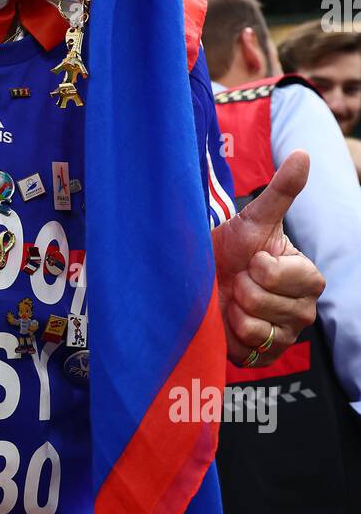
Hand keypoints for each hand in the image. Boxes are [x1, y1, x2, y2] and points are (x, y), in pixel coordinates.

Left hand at [211, 150, 324, 366]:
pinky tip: (231, 322)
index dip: (260, 266)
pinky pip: (249, 350)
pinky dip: (232, 334)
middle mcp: (304, 310)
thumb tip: (303, 154)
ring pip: (256, 326)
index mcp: (309, 277)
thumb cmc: (232, 249)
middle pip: (265, 301)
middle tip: (239, 280)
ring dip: (235, 310)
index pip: (285, 276)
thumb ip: (282, 190)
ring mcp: (286, 337)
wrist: (205, 280)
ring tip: (234, 299)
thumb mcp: (254, 218)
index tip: (252, 259)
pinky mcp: (266, 359)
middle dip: (243, 286)